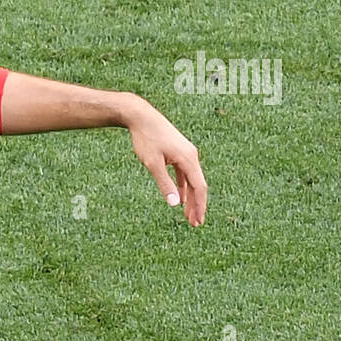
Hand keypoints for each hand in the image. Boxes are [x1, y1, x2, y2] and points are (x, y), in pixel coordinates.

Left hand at [122, 95, 207, 226]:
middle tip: (195, 224)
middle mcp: (191, 155)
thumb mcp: (153, 164)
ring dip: (190, 197)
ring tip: (188, 215)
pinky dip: (183, 186)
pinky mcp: (178, 152)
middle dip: (197, 205)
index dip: (200, 206)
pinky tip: (180, 197)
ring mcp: (185, 153)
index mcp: (189, 159)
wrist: (140, 116)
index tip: (197, 221)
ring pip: (191, 180)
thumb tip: (175, 204)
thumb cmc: (146, 138)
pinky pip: (184, 173)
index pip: (200, 187)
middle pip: (198, 185)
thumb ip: (164, 183)